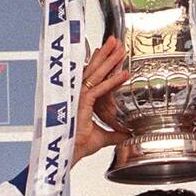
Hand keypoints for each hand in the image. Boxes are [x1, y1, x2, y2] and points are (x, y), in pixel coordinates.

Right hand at [73, 36, 129, 162]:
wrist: (68, 153)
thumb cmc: (78, 145)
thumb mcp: (103, 137)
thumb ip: (115, 134)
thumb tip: (126, 134)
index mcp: (83, 100)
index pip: (94, 78)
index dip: (103, 65)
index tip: (110, 54)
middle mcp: (80, 95)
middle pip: (94, 70)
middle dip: (106, 55)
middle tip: (116, 42)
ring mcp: (80, 97)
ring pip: (96, 74)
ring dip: (109, 61)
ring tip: (119, 48)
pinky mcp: (82, 103)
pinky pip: (100, 89)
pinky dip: (113, 81)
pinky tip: (124, 74)